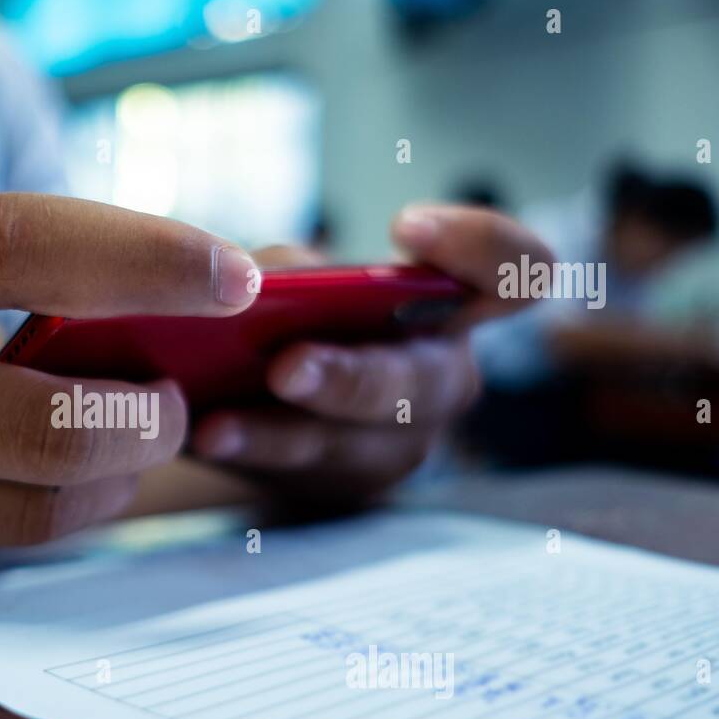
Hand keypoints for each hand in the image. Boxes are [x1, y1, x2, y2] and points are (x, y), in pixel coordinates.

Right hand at [0, 194, 257, 595]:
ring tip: (118, 437)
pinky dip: (42, 517)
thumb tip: (91, 329)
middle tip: (173, 392)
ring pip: (37, 514)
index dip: (143, 253)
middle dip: (153, 417)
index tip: (231, 268)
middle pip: (53, 425)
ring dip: (114, 480)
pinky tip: (35, 481)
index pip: (14, 244)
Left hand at [189, 204, 553, 506]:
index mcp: (451, 308)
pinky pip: (296, 477)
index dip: (482, 249)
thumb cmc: (295, 316)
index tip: (403, 229)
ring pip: (348, 445)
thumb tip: (257, 290)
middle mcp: (438, 381)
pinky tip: (201, 436)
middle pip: (419, 382)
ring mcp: (395, 446)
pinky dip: (246, 453)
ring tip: (217, 426)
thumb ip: (293, 275)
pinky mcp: (341, 489)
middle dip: (349, 376)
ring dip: (280, 434)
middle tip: (286, 366)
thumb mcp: (296, 280)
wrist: (256, 397)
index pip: (516, 273)